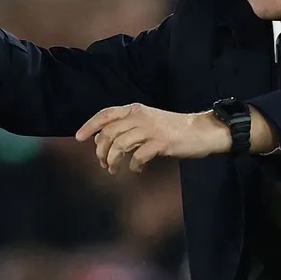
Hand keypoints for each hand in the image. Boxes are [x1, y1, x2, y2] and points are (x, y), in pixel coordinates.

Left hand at [77, 104, 230, 172]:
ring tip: (113, 169)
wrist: (202, 131)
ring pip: (120, 145)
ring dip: (113, 160)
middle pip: (109, 132)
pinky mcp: (161, 143)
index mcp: (136, 109)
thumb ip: (128, 128)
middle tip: (101, 163)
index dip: (90, 125)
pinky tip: (137, 170)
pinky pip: (137, 157)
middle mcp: (141, 116)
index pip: (106, 114)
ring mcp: (151, 129)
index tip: (78, 138)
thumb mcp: (149, 122)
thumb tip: (104, 141)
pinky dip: (133, 166)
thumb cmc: (174, 129)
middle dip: (100, 150)